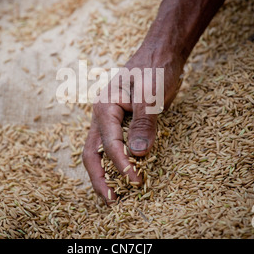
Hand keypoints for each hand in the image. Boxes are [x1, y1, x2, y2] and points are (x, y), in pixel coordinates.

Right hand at [82, 44, 184, 204]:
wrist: (160, 53)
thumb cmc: (155, 68)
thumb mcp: (152, 96)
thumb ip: (144, 124)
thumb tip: (138, 155)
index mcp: (105, 107)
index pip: (109, 144)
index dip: (122, 165)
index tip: (137, 182)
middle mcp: (101, 115)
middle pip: (92, 152)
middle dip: (99, 178)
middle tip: (112, 201)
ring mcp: (109, 118)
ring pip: (99, 150)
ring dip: (105, 173)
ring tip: (114, 194)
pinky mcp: (120, 120)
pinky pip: (112, 145)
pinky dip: (115, 161)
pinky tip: (123, 172)